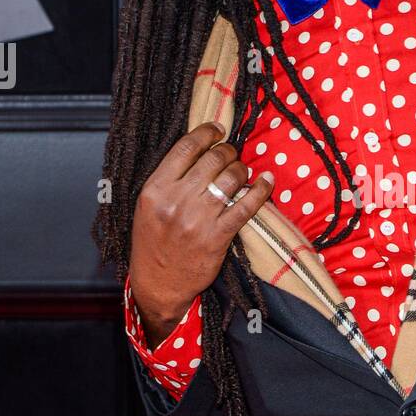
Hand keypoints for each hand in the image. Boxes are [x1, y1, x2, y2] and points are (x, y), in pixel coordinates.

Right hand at [128, 122, 273, 345]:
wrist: (158, 285)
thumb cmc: (153, 244)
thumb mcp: (148, 207)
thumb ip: (169, 179)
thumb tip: (199, 150)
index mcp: (155, 189)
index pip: (186, 148)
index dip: (207, 133)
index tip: (217, 130)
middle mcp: (176, 200)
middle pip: (213, 159)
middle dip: (228, 151)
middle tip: (231, 155)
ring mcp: (199, 218)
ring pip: (232, 177)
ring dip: (242, 169)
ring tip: (241, 172)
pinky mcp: (218, 236)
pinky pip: (247, 204)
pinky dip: (261, 189)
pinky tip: (267, 181)